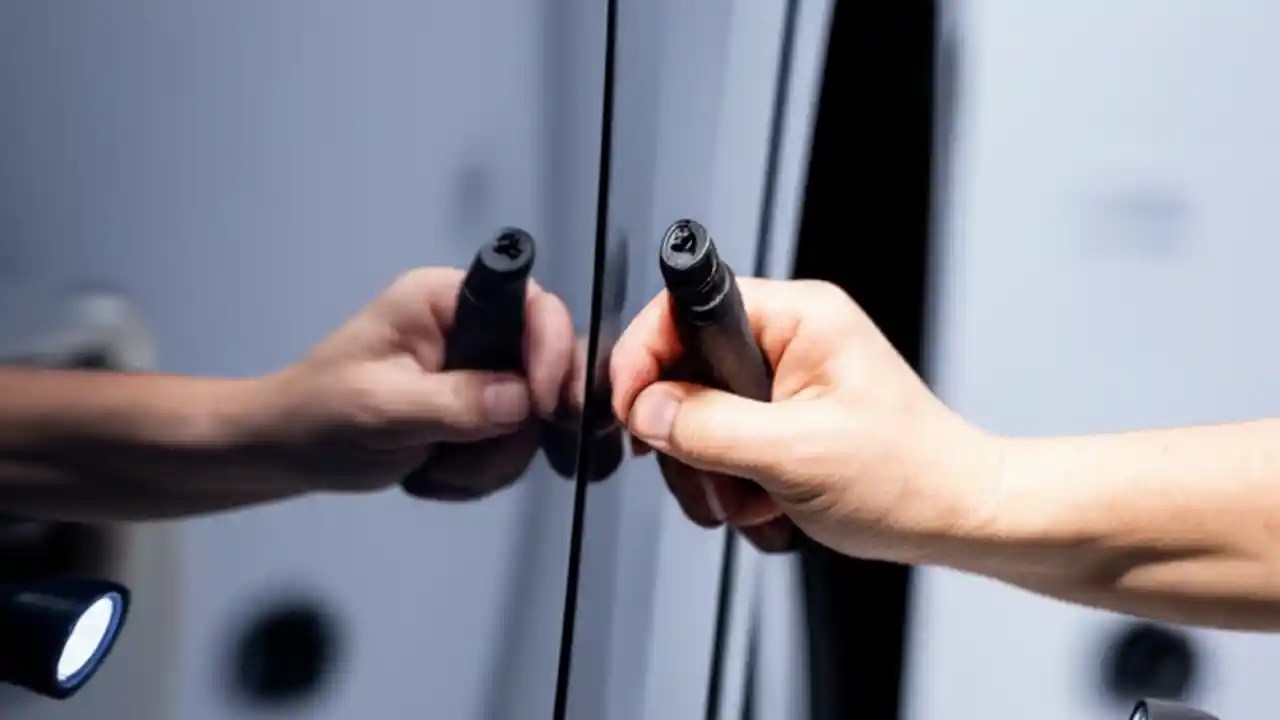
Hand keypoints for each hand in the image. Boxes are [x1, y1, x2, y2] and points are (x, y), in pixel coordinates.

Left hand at [250, 267, 573, 495]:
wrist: (287, 453)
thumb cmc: (318, 416)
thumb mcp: (380, 410)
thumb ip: (452, 403)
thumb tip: (522, 400)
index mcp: (445, 300)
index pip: (532, 306)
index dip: (551, 352)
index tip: (542, 408)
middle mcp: (473, 328)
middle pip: (549, 366)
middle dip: (521, 426)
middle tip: (480, 458)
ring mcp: (481, 371)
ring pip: (535, 419)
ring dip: (492, 459)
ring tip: (434, 470)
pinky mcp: (482, 411)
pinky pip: (516, 446)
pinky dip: (483, 472)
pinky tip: (436, 475)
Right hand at [610, 278, 1003, 564]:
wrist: (957, 516)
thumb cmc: (909, 477)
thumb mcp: (795, 453)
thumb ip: (709, 426)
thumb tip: (645, 410)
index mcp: (799, 317)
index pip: (686, 306)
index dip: (645, 357)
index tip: (631, 409)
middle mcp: (790, 336)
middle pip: (683, 366)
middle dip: (683, 434)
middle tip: (707, 478)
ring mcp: (787, 375)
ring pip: (697, 410)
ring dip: (707, 467)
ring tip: (746, 500)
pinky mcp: (786, 412)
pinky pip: (724, 436)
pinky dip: (730, 479)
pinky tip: (761, 502)